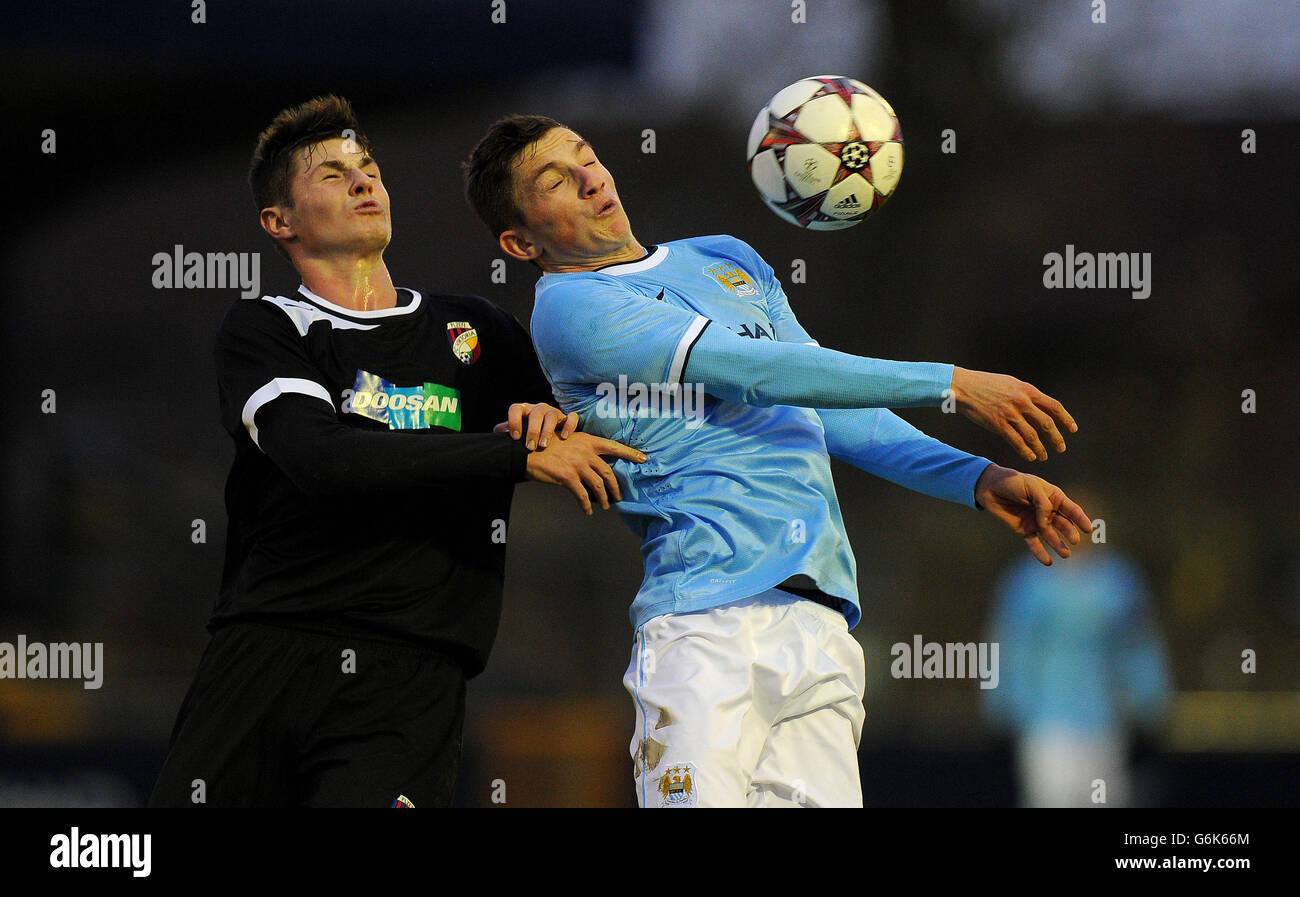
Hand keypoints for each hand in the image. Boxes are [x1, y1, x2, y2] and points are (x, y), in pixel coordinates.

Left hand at [494, 401, 577, 449]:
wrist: (548, 432)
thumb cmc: (528, 433)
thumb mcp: (517, 431)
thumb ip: (506, 430)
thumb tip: (496, 432)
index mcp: (524, 410)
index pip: (515, 408)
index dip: (514, 421)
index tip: (515, 437)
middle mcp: (538, 409)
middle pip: (536, 413)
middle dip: (533, 431)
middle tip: (530, 447)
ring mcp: (553, 412)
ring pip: (552, 415)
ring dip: (548, 431)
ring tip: (544, 445)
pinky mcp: (566, 418)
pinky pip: (571, 417)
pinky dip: (569, 426)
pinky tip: (564, 437)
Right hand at [525, 432, 646, 514]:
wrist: (526, 451)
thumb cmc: (545, 446)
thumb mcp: (567, 441)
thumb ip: (582, 450)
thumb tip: (593, 464)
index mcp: (587, 441)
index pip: (614, 446)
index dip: (630, 453)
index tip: (644, 459)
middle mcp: (585, 451)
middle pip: (608, 472)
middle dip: (615, 487)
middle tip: (618, 497)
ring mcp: (577, 464)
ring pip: (598, 485)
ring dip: (603, 498)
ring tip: (604, 506)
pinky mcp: (567, 477)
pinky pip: (582, 495)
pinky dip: (586, 505)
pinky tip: (587, 511)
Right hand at [949, 367, 1077, 462]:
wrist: (963, 387)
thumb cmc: (986, 384)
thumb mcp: (1011, 384)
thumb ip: (1026, 395)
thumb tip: (1039, 408)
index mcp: (1027, 390)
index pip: (1054, 406)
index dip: (1066, 419)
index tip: (1072, 429)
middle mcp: (1021, 402)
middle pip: (1046, 424)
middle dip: (1056, 438)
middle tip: (1060, 448)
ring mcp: (1010, 414)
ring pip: (1032, 436)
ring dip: (1040, 448)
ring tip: (1043, 456)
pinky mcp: (997, 425)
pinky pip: (1016, 441)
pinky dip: (1025, 451)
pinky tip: (1030, 457)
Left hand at [973, 464, 1092, 564]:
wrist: (990, 487)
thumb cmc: (1013, 482)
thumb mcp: (1031, 486)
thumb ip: (1042, 503)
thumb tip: (1047, 521)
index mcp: (1054, 497)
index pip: (1071, 509)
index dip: (1081, 519)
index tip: (1089, 529)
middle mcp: (1048, 511)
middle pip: (1063, 524)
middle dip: (1070, 532)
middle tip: (1075, 540)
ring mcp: (1037, 522)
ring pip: (1050, 535)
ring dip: (1058, 545)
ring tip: (1065, 554)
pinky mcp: (1025, 530)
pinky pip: (1034, 543)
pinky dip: (1040, 552)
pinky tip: (1047, 561)